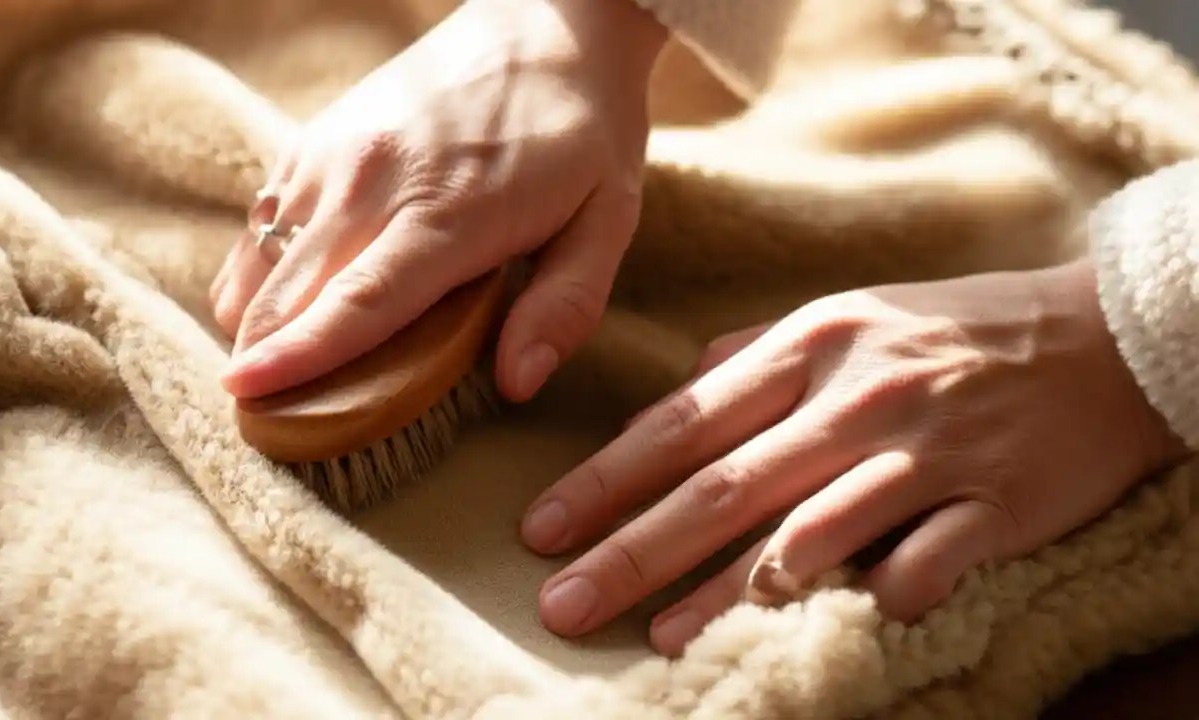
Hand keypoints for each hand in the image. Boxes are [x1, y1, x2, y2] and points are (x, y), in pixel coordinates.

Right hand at [209, 0, 666, 400]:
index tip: (247, 394)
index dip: (302, 354)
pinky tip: (288, 299)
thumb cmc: (581, 132)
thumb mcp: (606, 219)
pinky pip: (259, 220)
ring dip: (257, 320)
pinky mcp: (315, 137)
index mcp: (450, 212)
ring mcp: (334, 153)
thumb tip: (516, 384)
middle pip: (291, 291)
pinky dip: (259, 272)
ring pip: (260, 258)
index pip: (361, 300)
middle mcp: (375, 180)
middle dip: (266, 359)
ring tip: (278, 363)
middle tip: (269, 416)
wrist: (546, 27)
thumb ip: (565, 306)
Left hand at [519, 258, 1186, 655]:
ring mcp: (925, 452)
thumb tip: (687, 384)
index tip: (543, 526)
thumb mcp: (852, 314)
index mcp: (811, 345)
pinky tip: (833, 625)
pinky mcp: (992, 503)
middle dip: (633, 549)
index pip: (684, 420)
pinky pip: (921, 564)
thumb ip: (761, 351)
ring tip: (659, 638)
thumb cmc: (959, 328)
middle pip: (723, 486)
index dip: (605, 478)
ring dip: (728, 594)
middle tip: (562, 601)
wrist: (1105, 334)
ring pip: (808, 533)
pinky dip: (875, 596)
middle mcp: (856, 397)